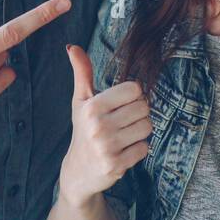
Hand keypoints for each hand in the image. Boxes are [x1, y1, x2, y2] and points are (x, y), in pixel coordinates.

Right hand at [57, 44, 150, 206]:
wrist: (78, 172)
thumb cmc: (83, 130)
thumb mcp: (80, 101)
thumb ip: (82, 73)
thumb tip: (72, 47)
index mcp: (92, 106)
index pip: (135, 89)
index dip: (132, 97)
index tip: (121, 105)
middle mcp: (98, 126)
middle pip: (144, 108)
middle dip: (138, 114)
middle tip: (123, 122)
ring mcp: (107, 147)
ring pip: (147, 127)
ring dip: (139, 132)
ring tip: (123, 136)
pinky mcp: (116, 165)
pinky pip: (144, 148)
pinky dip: (137, 150)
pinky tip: (122, 151)